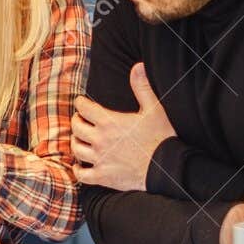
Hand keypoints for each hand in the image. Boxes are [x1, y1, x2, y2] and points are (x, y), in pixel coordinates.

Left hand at [73, 63, 175, 191]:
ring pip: (76, 149)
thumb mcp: (154, 109)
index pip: (84, 108)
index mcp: (109, 122)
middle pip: (76, 127)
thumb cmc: (161, 137)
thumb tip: (138, 66)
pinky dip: (78, 170)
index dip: (80, 103)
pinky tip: (81, 165)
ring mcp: (100, 160)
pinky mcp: (102, 177)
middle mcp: (100, 140)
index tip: (81, 102)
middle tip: (81, 119)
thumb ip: (142, 87)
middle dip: (77, 120)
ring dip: (76, 141)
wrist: (167, 167)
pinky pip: (81, 175)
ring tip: (80, 138)